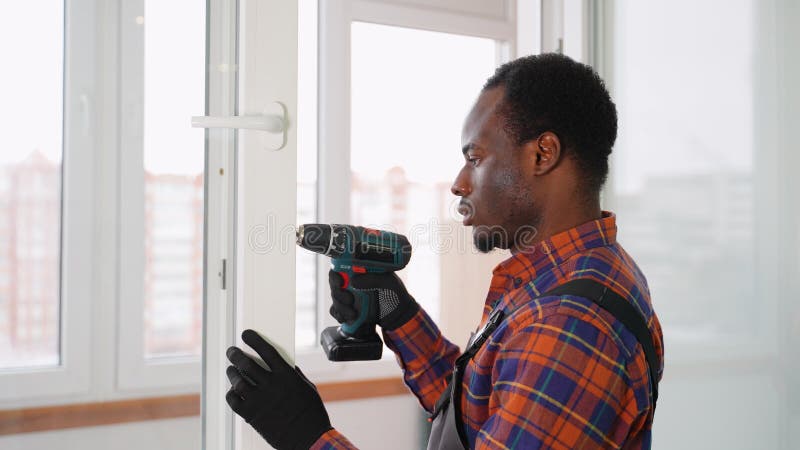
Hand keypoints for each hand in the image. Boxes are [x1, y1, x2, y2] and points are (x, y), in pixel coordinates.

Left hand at [225, 329, 331, 448]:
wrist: (308, 439)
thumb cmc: (311, 413)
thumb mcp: (307, 388)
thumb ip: (294, 374)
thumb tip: (284, 364)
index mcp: (286, 376)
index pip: (266, 350)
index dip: (254, 340)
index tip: (246, 334)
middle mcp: (271, 385)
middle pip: (246, 363)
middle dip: (235, 354)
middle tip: (231, 351)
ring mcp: (260, 400)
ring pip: (237, 380)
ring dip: (232, 372)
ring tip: (231, 369)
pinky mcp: (251, 415)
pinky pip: (234, 400)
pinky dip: (231, 394)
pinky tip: (234, 391)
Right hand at [328, 270, 418, 329]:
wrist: (398, 316)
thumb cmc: (396, 295)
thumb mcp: (389, 283)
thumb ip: (373, 279)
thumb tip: (353, 281)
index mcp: (361, 271)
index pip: (341, 267)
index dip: (336, 274)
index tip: (340, 281)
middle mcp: (353, 281)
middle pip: (334, 284)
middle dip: (338, 294)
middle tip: (349, 301)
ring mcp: (350, 295)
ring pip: (335, 299)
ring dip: (340, 307)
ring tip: (353, 314)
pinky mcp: (349, 309)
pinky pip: (336, 311)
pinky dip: (340, 315)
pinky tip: (350, 319)